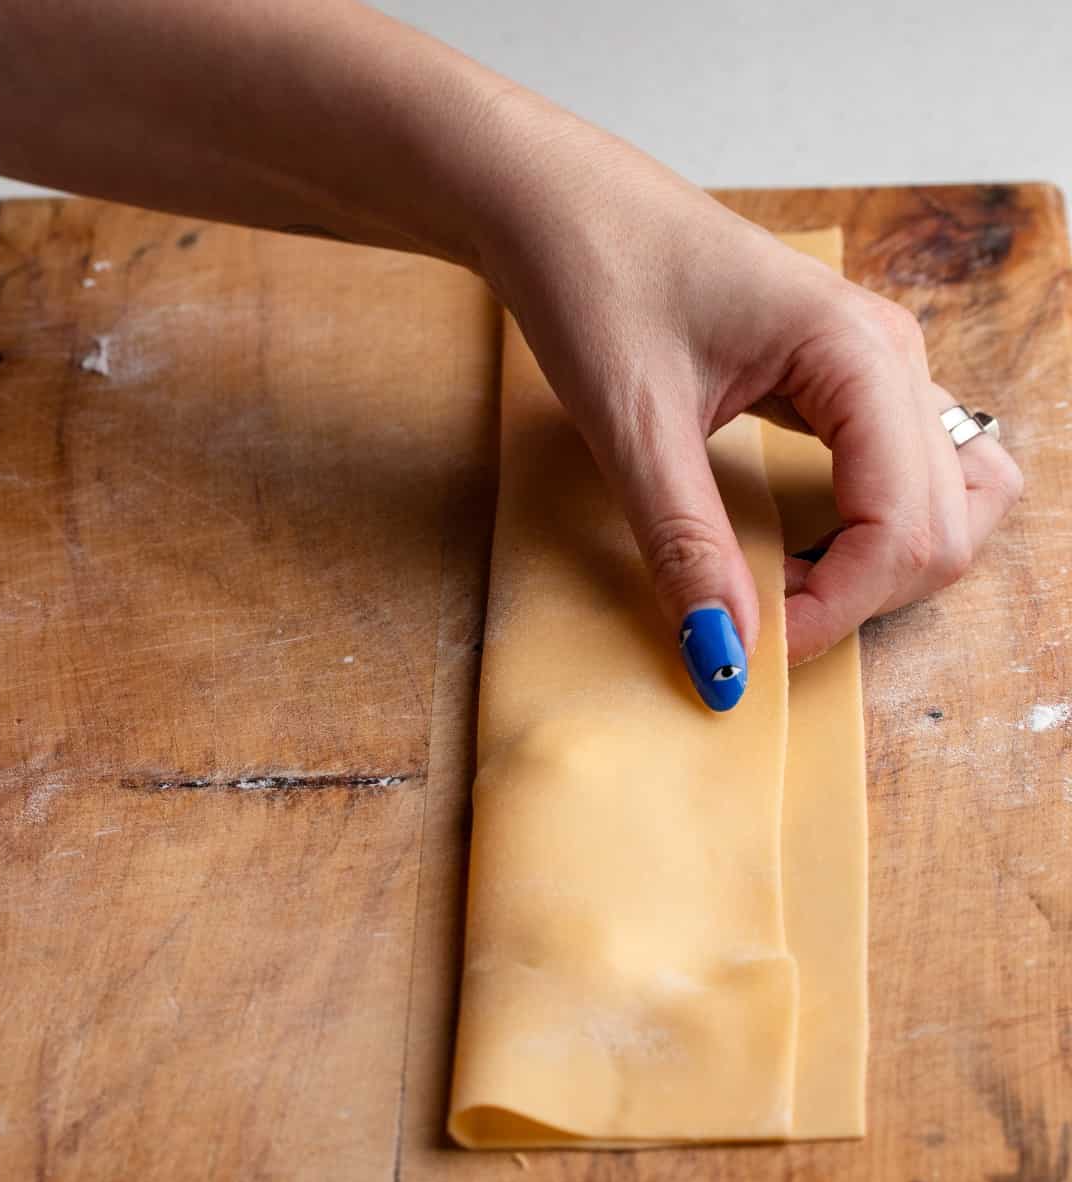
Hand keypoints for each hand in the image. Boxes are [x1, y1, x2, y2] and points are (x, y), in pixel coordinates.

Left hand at [475, 113, 1022, 701]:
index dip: (836, 608)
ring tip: (794, 585)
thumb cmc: (595, 277)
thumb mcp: (634, 427)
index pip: (904, 523)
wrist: (557, 206)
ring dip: (887, 566)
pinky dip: (874, 530)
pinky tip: (803, 545)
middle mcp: (889, 357)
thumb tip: (725, 653)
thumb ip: (686, 545)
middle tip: (763, 623)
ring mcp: (876, 366)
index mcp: (856, 354)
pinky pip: (908, 474)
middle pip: (946, 523)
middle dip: (864, 596)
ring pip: (948, 500)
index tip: (749, 646)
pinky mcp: (847, 381)